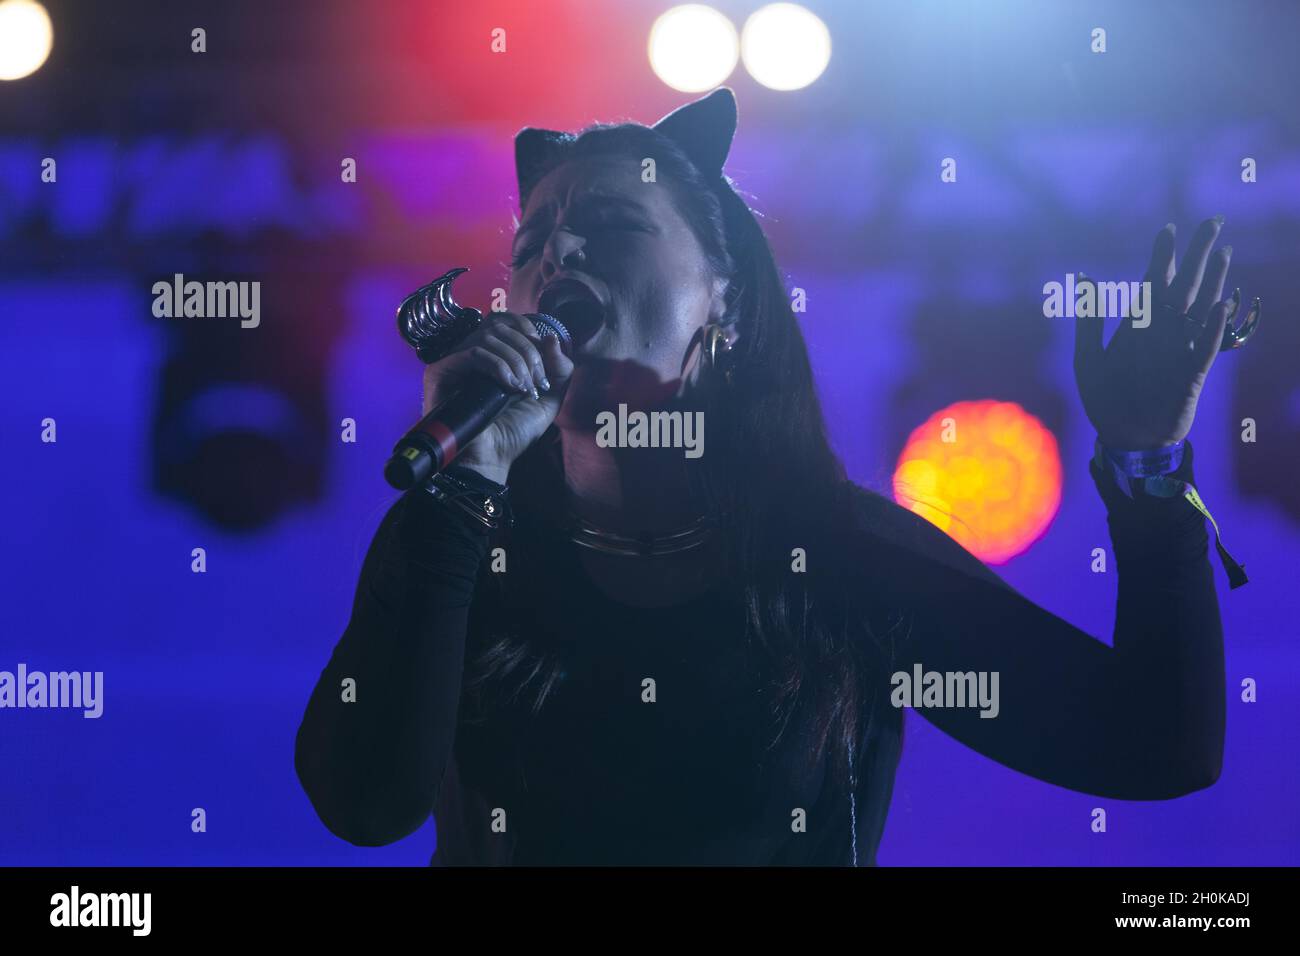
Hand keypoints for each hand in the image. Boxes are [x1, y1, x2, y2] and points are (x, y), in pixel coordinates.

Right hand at [420, 311, 573, 483]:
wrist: (489, 459)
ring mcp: (455, 360)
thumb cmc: (513, 432)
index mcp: (493, 353)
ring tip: (525, 390)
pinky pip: (475, 352)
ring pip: (490, 336)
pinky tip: (510, 388)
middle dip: (529, 352)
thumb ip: (559, 369)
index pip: (510, 321)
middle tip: (538, 383)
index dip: (532, 335)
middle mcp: (471, 352)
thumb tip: (551, 338)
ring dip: (517, 361)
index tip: (545, 369)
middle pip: (502, 325)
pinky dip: (499, 366)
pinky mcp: (441, 370)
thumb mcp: (549, 399)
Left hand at [1074, 217, 1233, 449]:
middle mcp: (1162, 333)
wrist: (1124, 438)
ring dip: (1212, 282)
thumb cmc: (1106, 399)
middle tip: (1212, 223)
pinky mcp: (1191, 375)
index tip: (1167, 230)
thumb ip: (1088, 320)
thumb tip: (1084, 278)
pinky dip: (1209, 328)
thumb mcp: (1088, 359)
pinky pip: (1203, 348)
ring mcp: (1179, 351)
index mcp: (1138, 327)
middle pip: (1182, 286)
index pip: (1153, 283)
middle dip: (1196, 255)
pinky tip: (1217, 307)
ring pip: (1198, 309)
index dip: (1161, 257)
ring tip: (1223, 254)